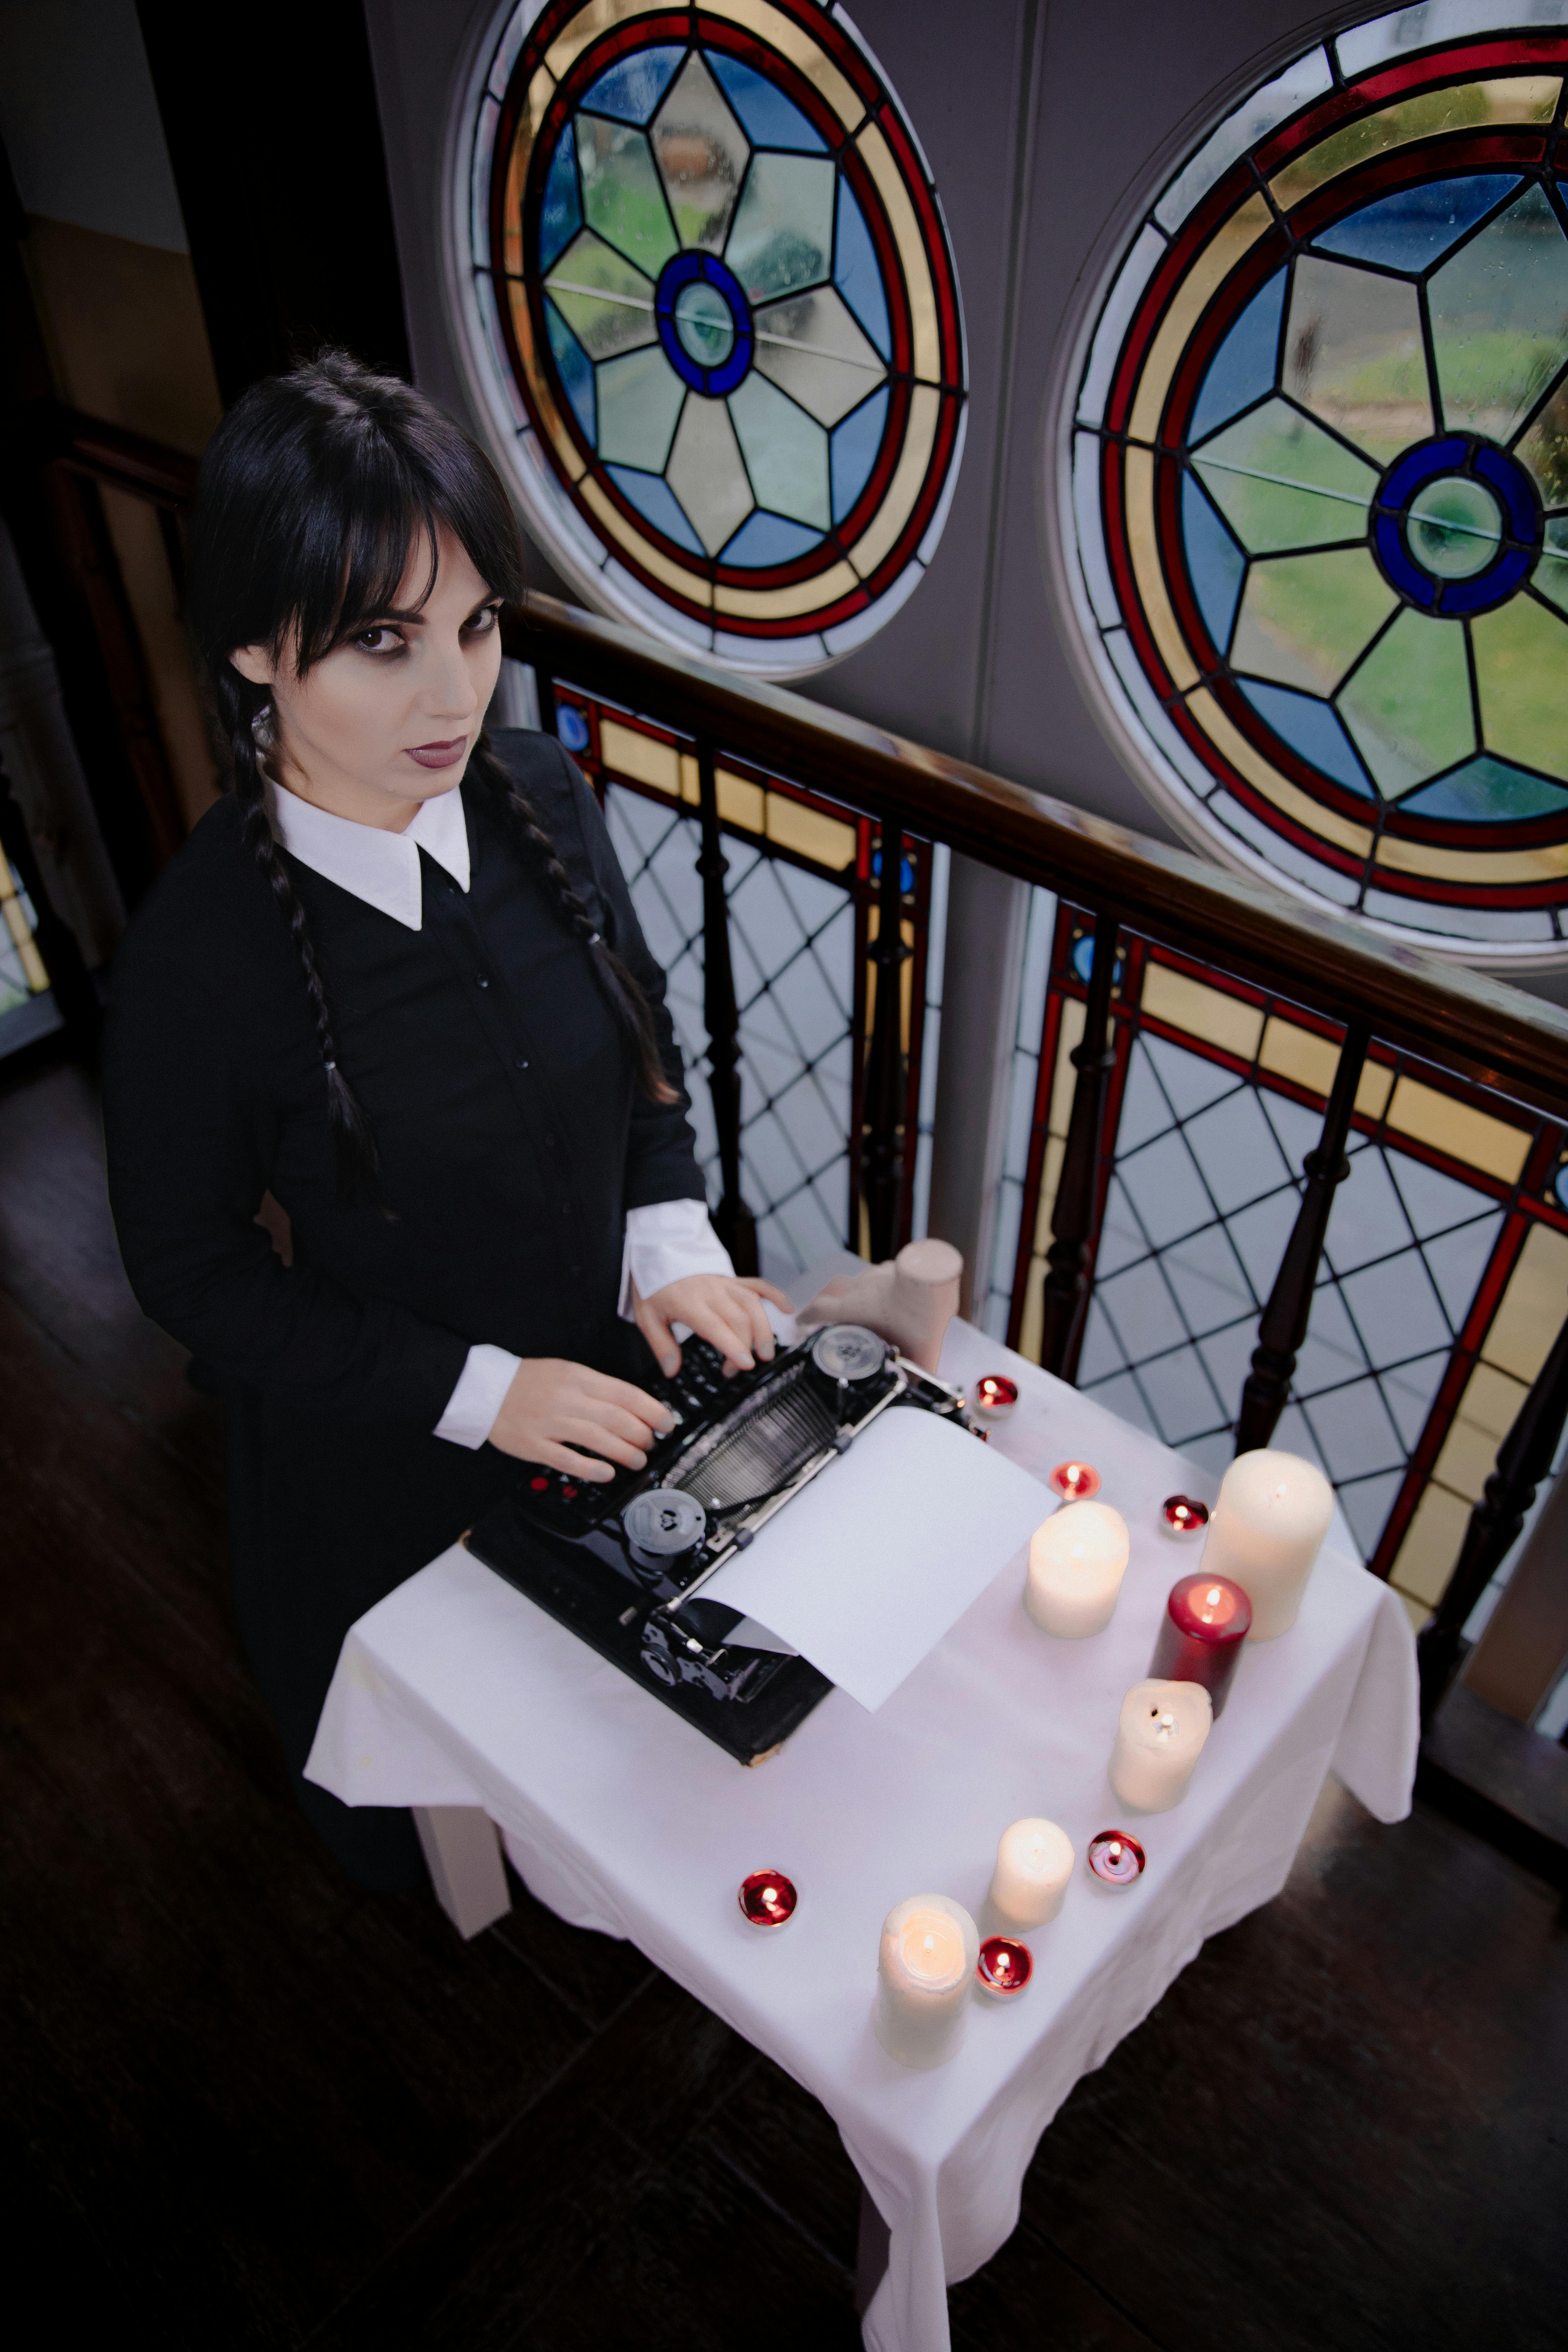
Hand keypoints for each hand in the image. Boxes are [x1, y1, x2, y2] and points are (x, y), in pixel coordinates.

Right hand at [487, 1357, 673, 1481]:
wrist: (485, 1389)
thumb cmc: (529, 1382)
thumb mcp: (566, 1372)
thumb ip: (597, 1388)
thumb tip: (632, 1406)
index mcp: (578, 1378)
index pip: (626, 1394)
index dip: (652, 1411)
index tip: (666, 1423)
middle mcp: (567, 1398)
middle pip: (617, 1418)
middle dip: (642, 1435)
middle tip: (650, 1445)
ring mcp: (549, 1422)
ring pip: (597, 1438)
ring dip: (624, 1453)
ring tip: (637, 1461)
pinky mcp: (534, 1444)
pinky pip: (567, 1459)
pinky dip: (591, 1468)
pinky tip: (607, 1473)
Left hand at [633, 1272, 794, 1377]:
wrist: (660, 1251)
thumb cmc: (654, 1285)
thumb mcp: (646, 1316)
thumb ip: (661, 1345)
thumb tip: (671, 1370)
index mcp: (688, 1302)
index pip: (715, 1325)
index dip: (733, 1345)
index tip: (745, 1364)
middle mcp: (711, 1292)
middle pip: (739, 1318)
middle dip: (746, 1346)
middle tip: (739, 1368)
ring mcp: (725, 1284)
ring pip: (753, 1304)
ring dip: (764, 1329)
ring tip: (766, 1353)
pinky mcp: (733, 1279)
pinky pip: (759, 1284)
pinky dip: (776, 1295)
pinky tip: (787, 1309)